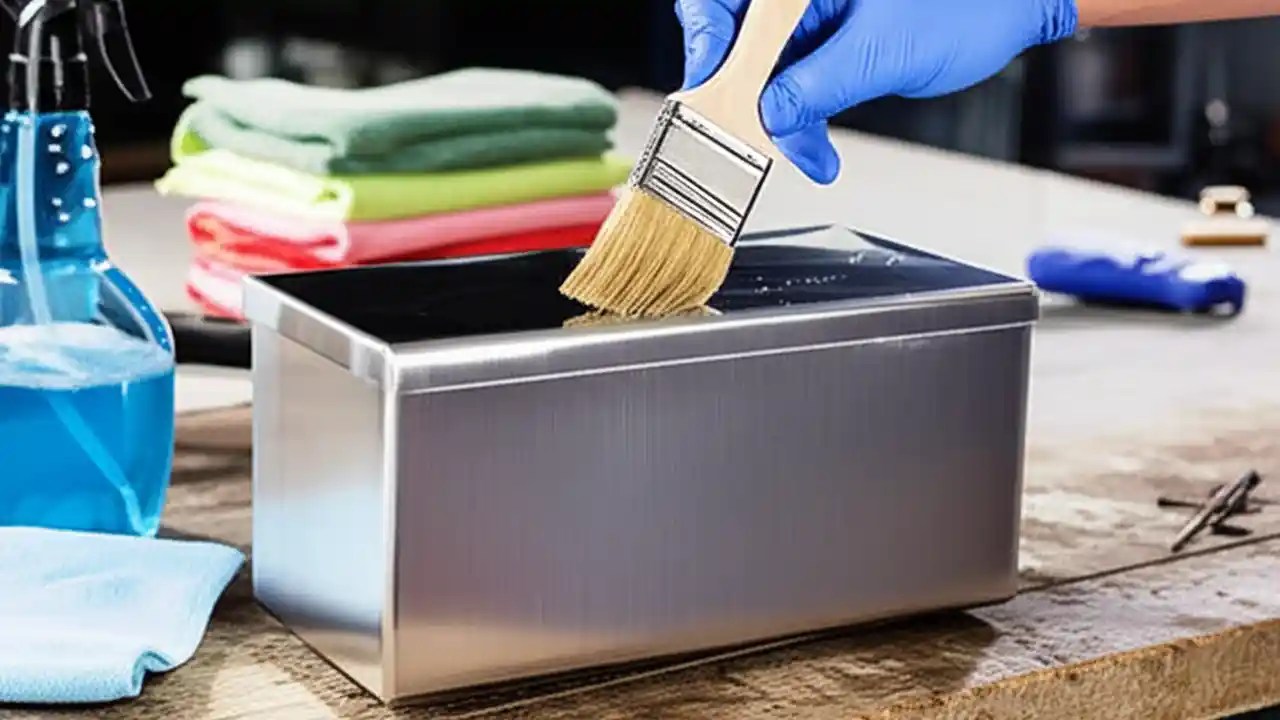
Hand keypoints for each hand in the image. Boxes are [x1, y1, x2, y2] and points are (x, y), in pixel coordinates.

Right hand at [675, 0, 1076, 183]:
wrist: (1018, 7)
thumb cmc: (971, 4)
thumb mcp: (882, 53)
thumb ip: (815, 87)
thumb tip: (767, 116)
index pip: (720, 1)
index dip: (706, 44)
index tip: (713, 92)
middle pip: (734, 37)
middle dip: (743, 93)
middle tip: (756, 132)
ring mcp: (809, 12)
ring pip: (760, 67)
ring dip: (776, 118)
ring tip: (807, 151)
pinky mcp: (823, 40)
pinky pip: (790, 79)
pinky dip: (799, 116)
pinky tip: (815, 146)